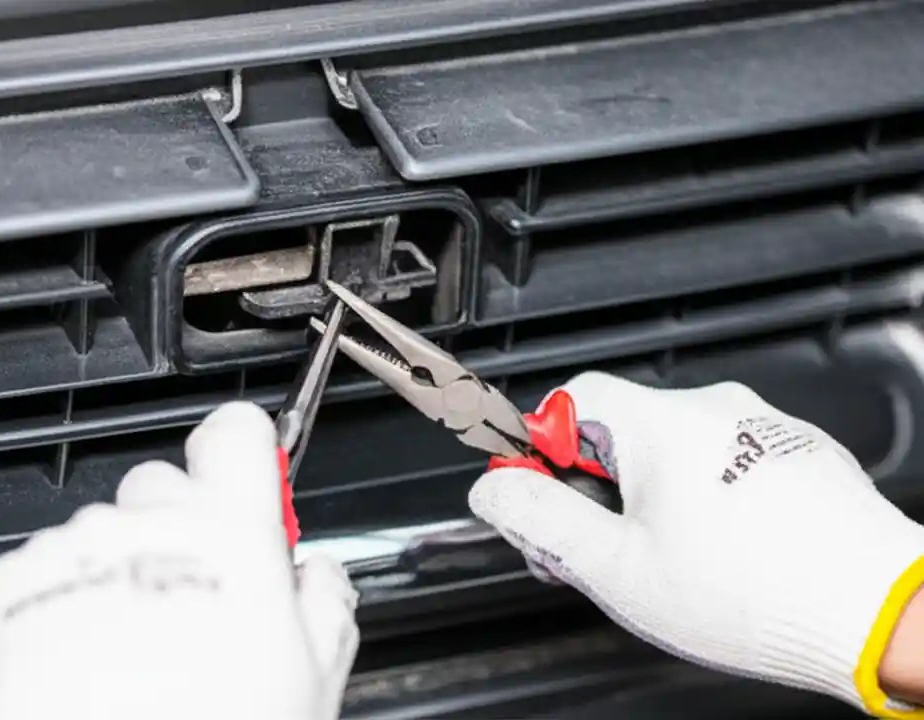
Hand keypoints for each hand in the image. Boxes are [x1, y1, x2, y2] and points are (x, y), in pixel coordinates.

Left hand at [0, 402, 358, 719]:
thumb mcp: (310, 680)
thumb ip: (322, 604)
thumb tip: (317, 575)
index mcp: (226, 533)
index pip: (238, 434)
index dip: (242, 454)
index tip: (242, 480)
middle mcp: (142, 523)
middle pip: (161, 487)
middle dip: (176, 526)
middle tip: (191, 601)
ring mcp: (69, 549)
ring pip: (100, 533)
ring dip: (115, 571)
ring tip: (130, 654)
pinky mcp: (8, 584)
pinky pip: (40, 572)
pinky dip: (55, 605)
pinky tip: (80, 664)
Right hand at [469, 372, 923, 716]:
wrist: (875, 612)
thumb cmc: (754, 594)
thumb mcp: (617, 567)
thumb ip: (540, 519)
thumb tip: (493, 489)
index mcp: (661, 424)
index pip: (568, 399)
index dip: (540, 450)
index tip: (540, 496)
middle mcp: (714, 408)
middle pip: (617, 429)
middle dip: (593, 487)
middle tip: (598, 551)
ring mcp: (760, 427)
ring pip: (672, 449)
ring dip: (649, 496)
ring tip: (667, 562)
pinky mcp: (796, 453)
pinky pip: (724, 461)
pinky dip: (705, 497)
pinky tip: (720, 553)